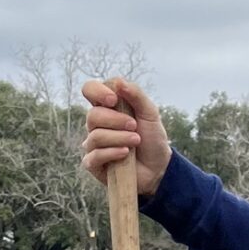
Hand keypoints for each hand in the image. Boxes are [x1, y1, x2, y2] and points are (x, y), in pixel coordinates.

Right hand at [82, 78, 171, 196]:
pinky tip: (125, 153)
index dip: (97, 91)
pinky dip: (112, 153)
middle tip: (134, 126)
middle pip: (93, 115)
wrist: (158, 167)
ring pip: (96, 136)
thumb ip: (136, 95)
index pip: (89, 90)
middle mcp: (96, 124)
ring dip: (119, 138)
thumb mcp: (150, 113)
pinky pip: (94, 156)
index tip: (114, 99)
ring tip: (136, 141)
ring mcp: (93, 144)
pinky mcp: (93, 164)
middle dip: (116, 120)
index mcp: (107, 107)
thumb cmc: (152, 138)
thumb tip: (119, 82)